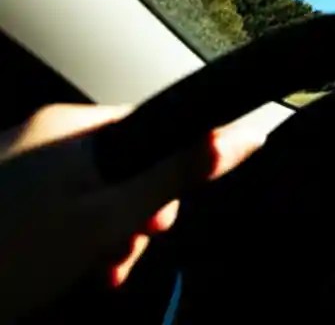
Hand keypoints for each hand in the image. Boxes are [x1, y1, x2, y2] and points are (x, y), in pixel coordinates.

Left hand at [0, 104, 260, 320]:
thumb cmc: (12, 254)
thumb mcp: (110, 217)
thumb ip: (178, 173)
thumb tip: (245, 136)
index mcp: (71, 128)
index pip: (152, 129)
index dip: (171, 176)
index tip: (160, 219)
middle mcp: (43, 137)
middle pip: (123, 165)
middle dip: (135, 214)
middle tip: (121, 254)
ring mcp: (18, 165)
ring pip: (91, 192)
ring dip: (105, 234)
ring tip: (93, 271)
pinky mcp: (6, 195)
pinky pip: (57, 206)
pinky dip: (72, 238)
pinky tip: (66, 271)